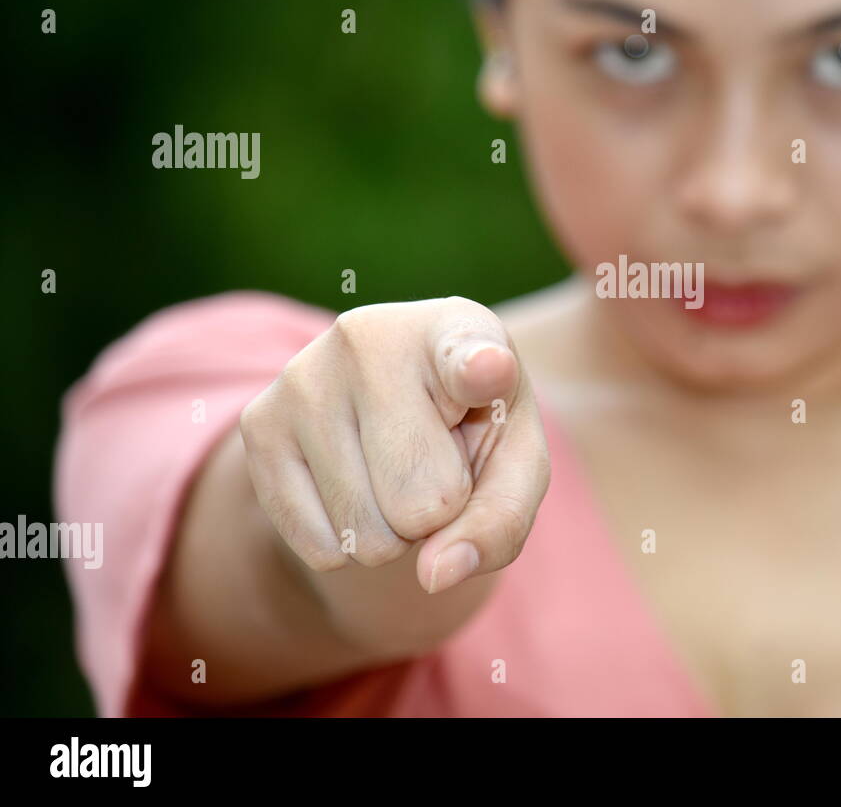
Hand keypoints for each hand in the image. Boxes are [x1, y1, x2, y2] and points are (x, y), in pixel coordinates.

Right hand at [239, 296, 549, 593]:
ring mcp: (304, 376)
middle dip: (437, 512)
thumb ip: (500, 520)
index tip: (489, 368)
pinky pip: (320, 547)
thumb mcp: (515, 465)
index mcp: (458, 331)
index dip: (480, 368)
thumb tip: (435, 575)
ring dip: (391, 531)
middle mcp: (371, 338)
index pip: (468, 356)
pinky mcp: (259, 424)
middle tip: (432, 462)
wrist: (394, 403)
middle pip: (422, 502)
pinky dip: (347, 543)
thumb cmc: (472, 427)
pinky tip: (355, 482)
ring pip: (366, 535)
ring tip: (394, 468)